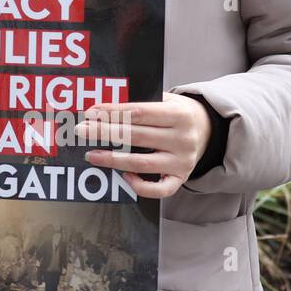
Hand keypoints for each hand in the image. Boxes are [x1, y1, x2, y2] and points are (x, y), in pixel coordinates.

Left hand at [73, 91, 212, 197]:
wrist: (208, 129)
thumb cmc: (176, 113)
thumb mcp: (166, 100)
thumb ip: (140, 104)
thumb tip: (102, 109)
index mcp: (179, 114)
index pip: (139, 112)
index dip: (113, 113)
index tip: (91, 113)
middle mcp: (183, 138)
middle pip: (137, 136)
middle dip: (105, 133)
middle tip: (81, 131)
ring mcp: (183, 161)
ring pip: (143, 163)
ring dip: (113, 159)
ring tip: (91, 154)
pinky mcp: (182, 178)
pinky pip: (160, 189)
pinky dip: (141, 186)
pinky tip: (125, 176)